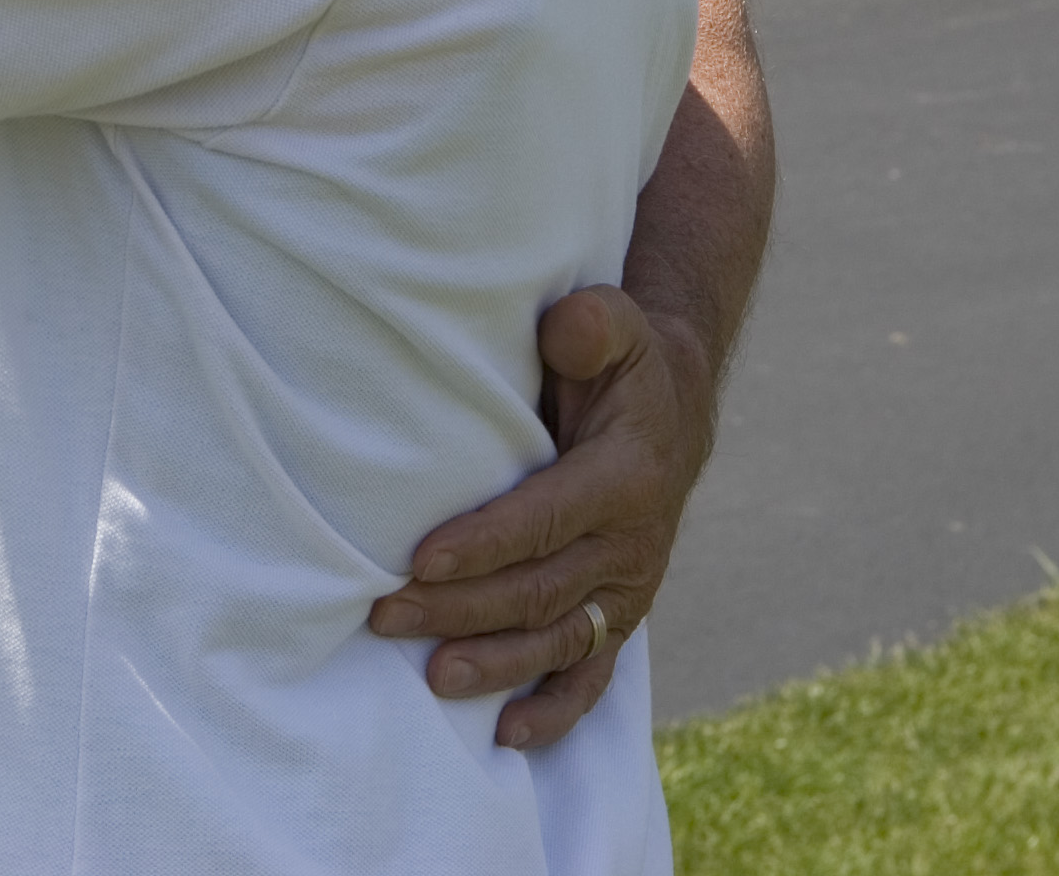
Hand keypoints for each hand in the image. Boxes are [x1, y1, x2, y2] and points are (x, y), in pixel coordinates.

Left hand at [369, 283, 710, 750]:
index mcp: (625, 476)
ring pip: (557, 638)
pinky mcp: (620, 616)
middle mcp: (632, 543)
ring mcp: (627, 589)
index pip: (545, 518)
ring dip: (494, 662)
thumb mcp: (616, 327)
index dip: (484, 542)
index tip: (420, 559)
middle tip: (386, 615)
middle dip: (460, 607)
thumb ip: (593, 323)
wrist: (672, 414)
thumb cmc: (623, 366)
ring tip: (432, 678)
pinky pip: (593, 674)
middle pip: (538, 588)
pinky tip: (510, 735)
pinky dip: (556, 710)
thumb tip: (562, 328)